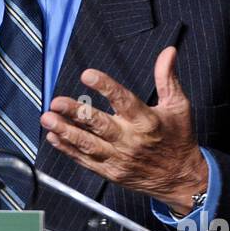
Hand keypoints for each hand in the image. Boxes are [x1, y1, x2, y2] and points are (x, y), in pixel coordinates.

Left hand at [40, 47, 207, 216]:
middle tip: (57, 102)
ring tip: (48, 119)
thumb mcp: (178, 106)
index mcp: (147, 121)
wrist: (181, 178)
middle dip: (76, 112)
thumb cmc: (178, 138)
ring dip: (65, 131)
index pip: (125, 101)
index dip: (106, 87)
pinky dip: (68, 150)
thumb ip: (167, 78)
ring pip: (88, 144)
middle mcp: (131, 141)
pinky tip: (54, 138)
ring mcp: (119, 158)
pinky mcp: (111, 172)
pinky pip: (86, 160)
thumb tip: (167, 52)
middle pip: (100, 125)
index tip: (88, 75)